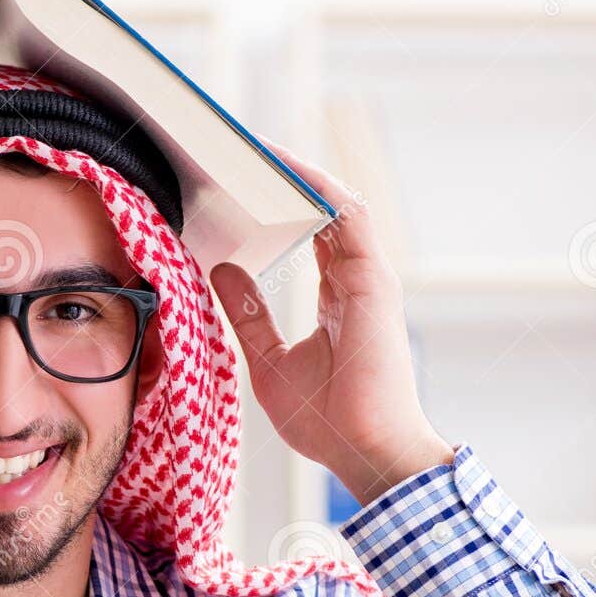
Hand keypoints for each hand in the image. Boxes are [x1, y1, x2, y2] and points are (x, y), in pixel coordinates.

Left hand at [210, 136, 452, 507]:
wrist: (366, 451)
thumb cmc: (329, 422)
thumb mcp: (269, 363)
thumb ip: (250, 316)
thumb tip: (222, 272)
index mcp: (340, 298)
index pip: (313, 233)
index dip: (284, 202)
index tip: (245, 180)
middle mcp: (358, 279)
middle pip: (325, 210)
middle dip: (288, 176)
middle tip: (243, 148)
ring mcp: (369, 276)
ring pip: (337, 202)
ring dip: (299, 172)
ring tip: (256, 145)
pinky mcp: (373, 279)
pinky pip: (347, 214)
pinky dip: (318, 186)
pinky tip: (283, 166)